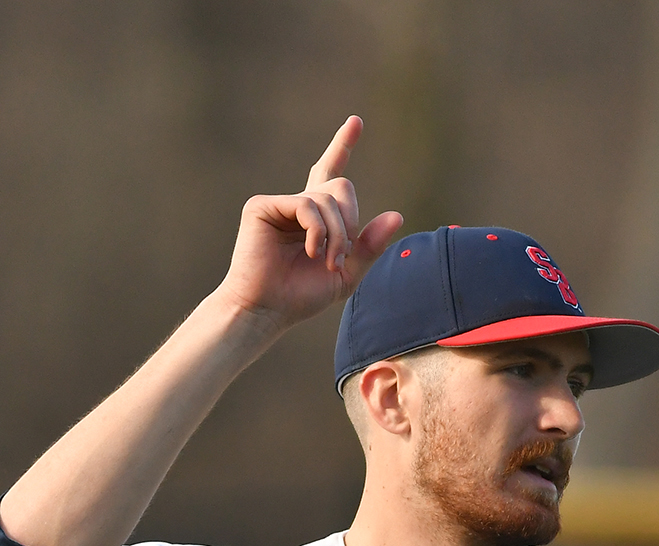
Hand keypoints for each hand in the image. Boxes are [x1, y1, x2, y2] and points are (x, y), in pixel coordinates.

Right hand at [214, 115, 404, 330]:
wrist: (266, 310)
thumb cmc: (301, 296)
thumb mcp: (347, 273)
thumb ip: (370, 246)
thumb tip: (397, 215)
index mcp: (315, 217)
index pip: (331, 173)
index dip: (342, 146)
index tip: (356, 122)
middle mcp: (297, 204)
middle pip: (341, 186)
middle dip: (351, 220)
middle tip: (342, 254)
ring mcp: (279, 203)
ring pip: (327, 198)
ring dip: (337, 233)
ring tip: (327, 260)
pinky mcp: (262, 206)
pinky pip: (306, 204)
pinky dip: (318, 230)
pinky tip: (313, 251)